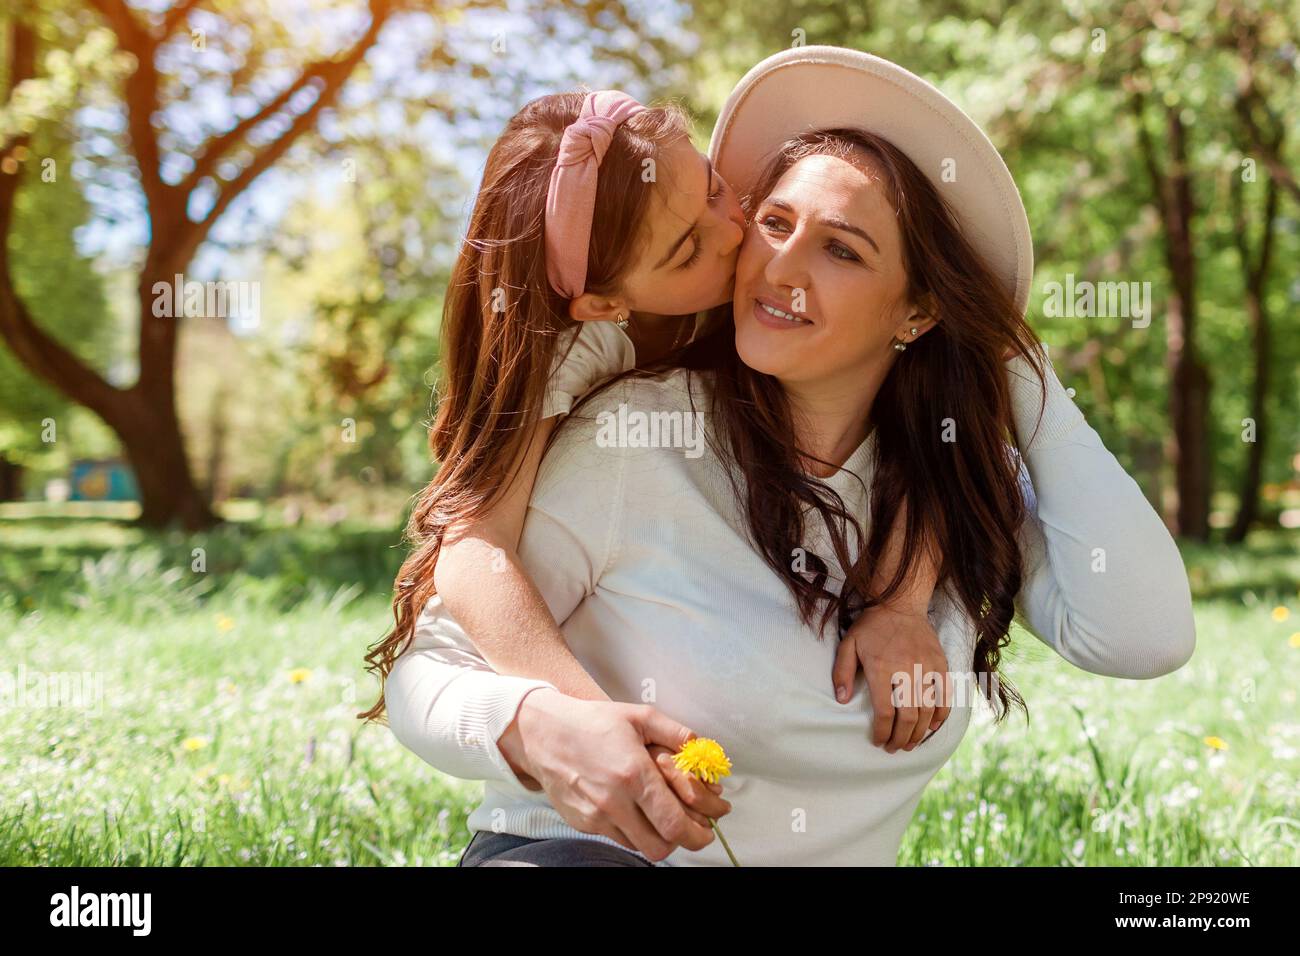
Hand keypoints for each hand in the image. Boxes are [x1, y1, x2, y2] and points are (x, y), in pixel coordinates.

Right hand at [498, 689, 725, 860]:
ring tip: (664, 820)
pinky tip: (636, 813)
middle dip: (683, 842)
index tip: (708, 829)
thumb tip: (703, 750)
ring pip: (640, 848)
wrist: (543, 733)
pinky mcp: (583, 823)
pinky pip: (618, 839)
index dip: (698, 833)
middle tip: (692, 830)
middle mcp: (615, 801)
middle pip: (661, 846)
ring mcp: (597, 816)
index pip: (674, 823)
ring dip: (658, 839)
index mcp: (634, 773)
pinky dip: (633, 833)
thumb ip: (676, 733)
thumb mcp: (638, 716)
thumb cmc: (592, 722)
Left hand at [832, 605, 951, 752]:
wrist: (900, 603)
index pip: (886, 711)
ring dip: (920, 732)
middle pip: (908, 716)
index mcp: (882, 667)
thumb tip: (841, 700)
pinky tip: (932, 727)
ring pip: (928, 710)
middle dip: (901, 738)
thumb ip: (842, 672)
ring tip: (911, 743)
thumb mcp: (848, 644)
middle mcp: (906, 670)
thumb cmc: (871, 627)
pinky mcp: (940, 664)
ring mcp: (927, 667)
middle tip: (895, 748)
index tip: (878, 741)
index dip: (883, 732)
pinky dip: (940, 715)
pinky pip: (945, 696)